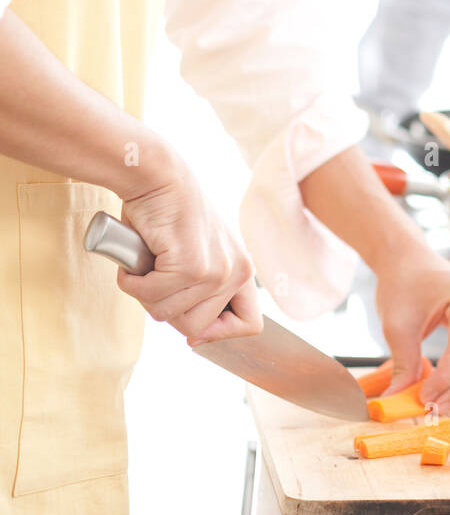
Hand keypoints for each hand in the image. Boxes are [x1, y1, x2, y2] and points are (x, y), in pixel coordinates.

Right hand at [117, 162, 262, 345]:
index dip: (218, 333)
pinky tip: (135, 259)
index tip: (190, 330)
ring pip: (169, 315)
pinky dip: (133, 283)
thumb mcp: (199, 255)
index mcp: (244, 269)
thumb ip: (203, 291)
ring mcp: (216, 271)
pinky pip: (152, 296)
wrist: (158, 176)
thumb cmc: (169, 214)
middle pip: (196, 329)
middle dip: (167, 309)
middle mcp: (238, 271)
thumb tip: (196, 339)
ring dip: (146, 294)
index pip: (250, 324)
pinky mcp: (191, 266)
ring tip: (146, 263)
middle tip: (155, 278)